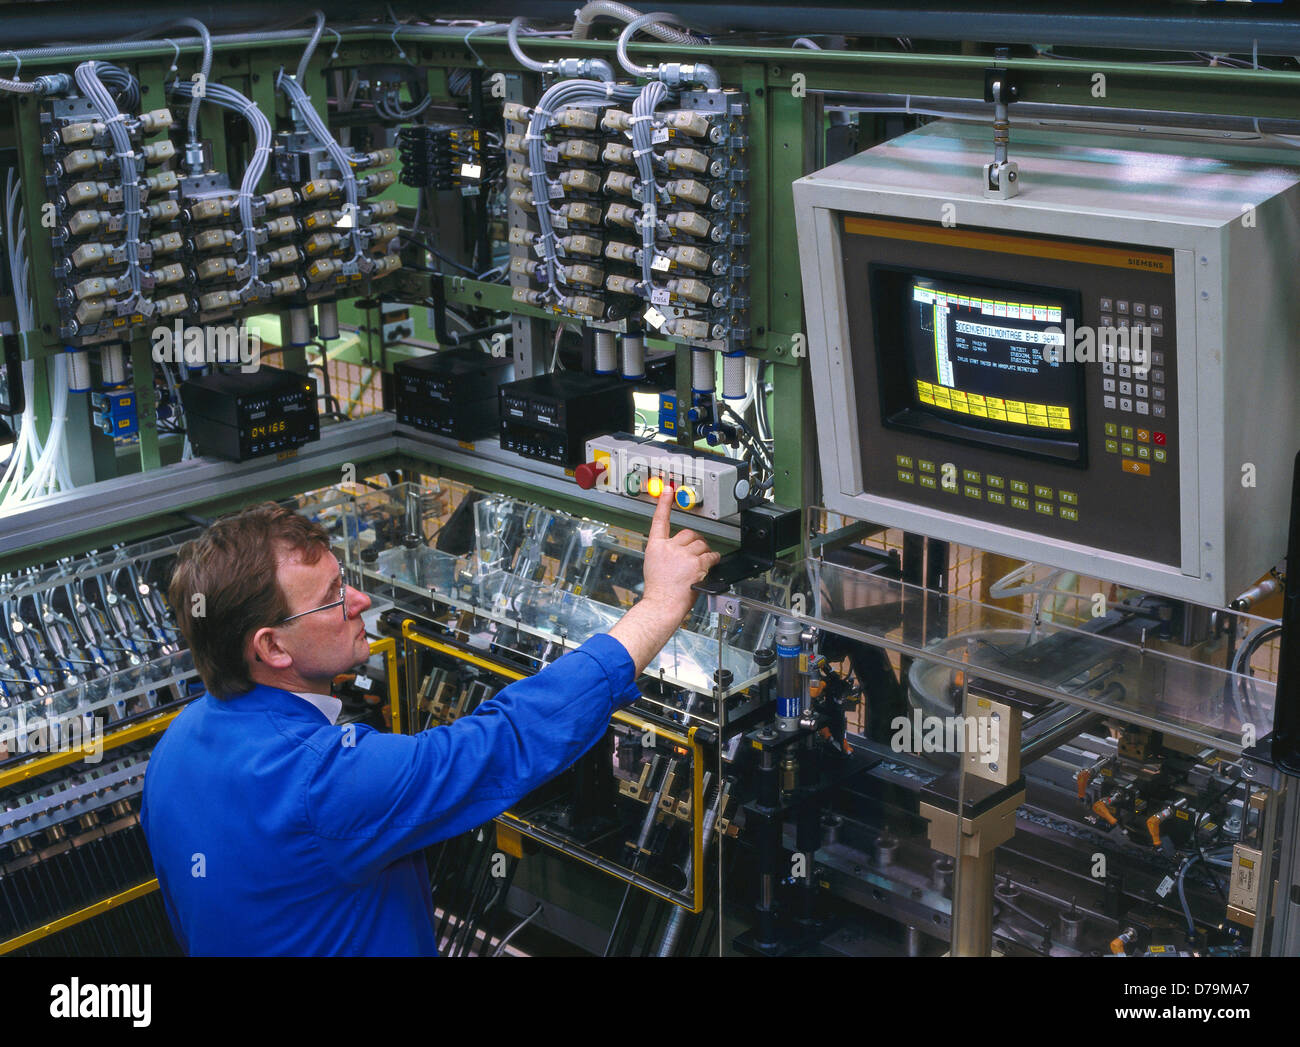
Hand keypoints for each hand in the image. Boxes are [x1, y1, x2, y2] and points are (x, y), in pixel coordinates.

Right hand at [642, 483, 720, 619]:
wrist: (661, 605)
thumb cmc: (658, 591)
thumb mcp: (653, 566)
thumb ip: (665, 554)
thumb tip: (677, 551)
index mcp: (656, 547)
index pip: (660, 520)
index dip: (665, 504)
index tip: (669, 491)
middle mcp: (669, 548)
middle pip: (688, 533)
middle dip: (694, 542)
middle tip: (695, 552)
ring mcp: (683, 555)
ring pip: (701, 544)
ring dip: (704, 552)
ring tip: (702, 562)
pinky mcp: (696, 564)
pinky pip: (710, 556)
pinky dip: (714, 559)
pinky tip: (711, 564)